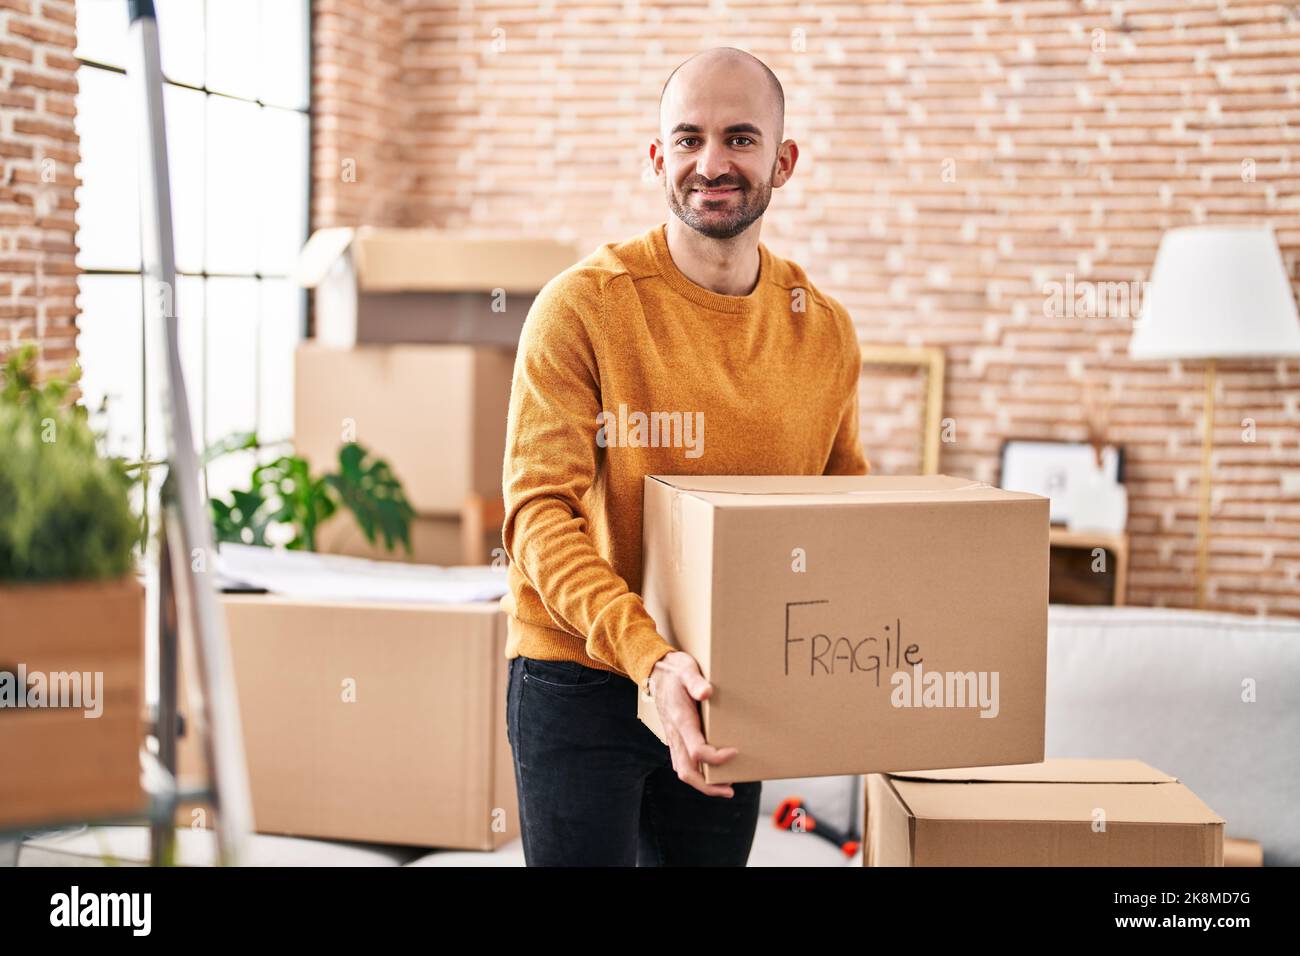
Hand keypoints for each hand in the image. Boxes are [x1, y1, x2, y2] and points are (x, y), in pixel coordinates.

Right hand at [649, 651, 738, 797]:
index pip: (697, 750)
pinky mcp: (675, 737)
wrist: (654, 670)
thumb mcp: (686, 669)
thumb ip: (696, 681)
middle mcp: (675, 733)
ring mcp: (673, 737)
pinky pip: (682, 763)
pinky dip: (696, 773)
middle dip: (707, 786)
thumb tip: (706, 692)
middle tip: (730, 789)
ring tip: (724, 786)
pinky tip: (711, 771)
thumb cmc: (675, 670)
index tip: (735, 751)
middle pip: (687, 772)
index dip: (716, 757)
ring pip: (683, 770)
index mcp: (680, 720)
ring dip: (702, 783)